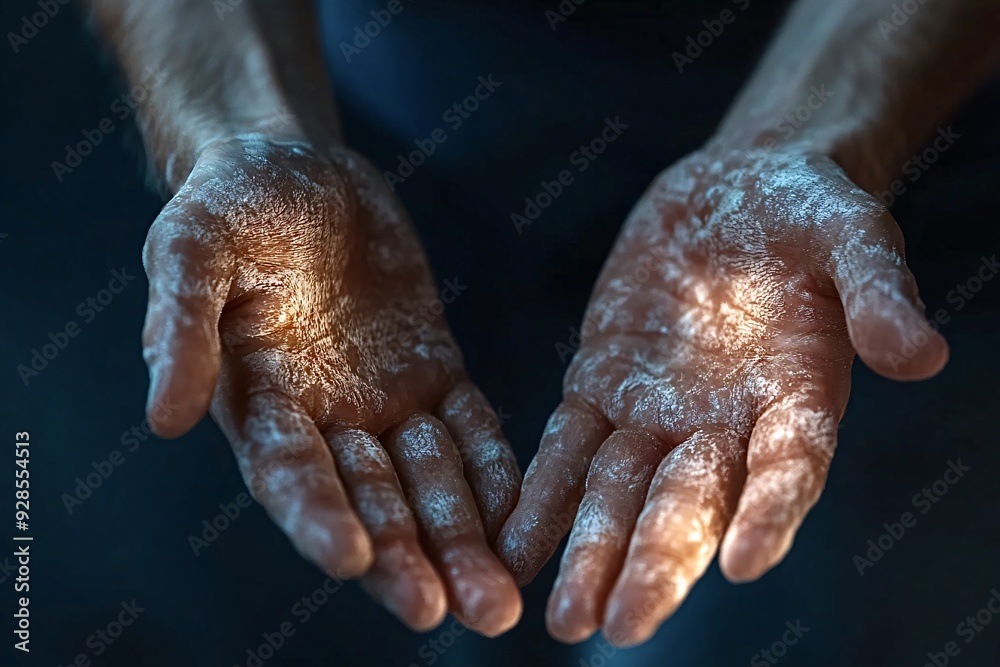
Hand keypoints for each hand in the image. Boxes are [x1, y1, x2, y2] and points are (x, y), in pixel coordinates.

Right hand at [141, 135, 521, 634]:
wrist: (295, 169)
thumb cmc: (228, 206)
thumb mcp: (191, 249)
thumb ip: (180, 326)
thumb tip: (161, 420)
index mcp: (261, 402)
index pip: (291, 474)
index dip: (319, 517)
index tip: (353, 559)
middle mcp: (326, 418)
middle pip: (372, 499)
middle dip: (410, 558)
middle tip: (453, 613)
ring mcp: (385, 398)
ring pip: (430, 480)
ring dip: (463, 539)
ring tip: (498, 603)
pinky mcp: (432, 367)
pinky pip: (470, 427)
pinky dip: (493, 471)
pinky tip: (522, 517)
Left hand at [497, 147, 946, 645]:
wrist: (735, 187)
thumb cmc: (809, 210)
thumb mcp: (851, 234)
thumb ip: (877, 292)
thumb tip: (921, 355)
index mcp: (798, 397)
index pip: (789, 467)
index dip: (770, 513)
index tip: (743, 563)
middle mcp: (725, 423)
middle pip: (691, 502)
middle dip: (658, 563)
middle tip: (623, 625)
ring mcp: (657, 411)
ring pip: (619, 491)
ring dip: (591, 552)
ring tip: (564, 618)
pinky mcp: (601, 383)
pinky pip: (566, 447)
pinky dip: (544, 494)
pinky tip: (515, 545)